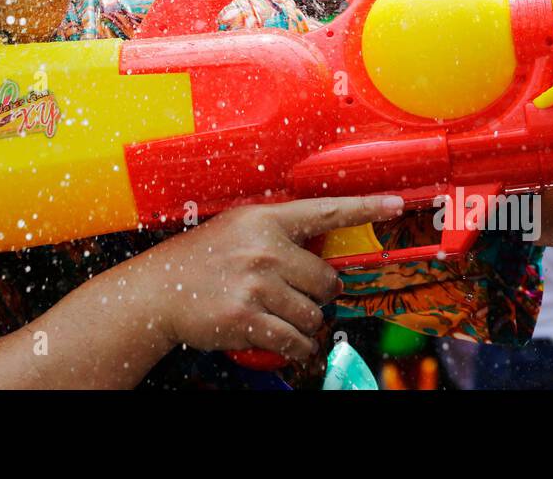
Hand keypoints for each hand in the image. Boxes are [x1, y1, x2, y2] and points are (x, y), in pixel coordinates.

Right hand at [129, 195, 404, 362]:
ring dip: (303, 325)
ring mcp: (255, 283)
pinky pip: (294, 341)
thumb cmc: (200, 262)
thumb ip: (278, 238)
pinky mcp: (246, 317)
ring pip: (313, 316)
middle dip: (318, 295)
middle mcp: (264, 247)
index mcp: (265, 219)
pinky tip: (281, 341)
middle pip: (327, 280)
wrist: (156, 292)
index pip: (326, 211)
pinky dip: (294, 348)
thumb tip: (324, 262)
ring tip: (276, 317)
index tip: (397, 204)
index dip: (366, 208)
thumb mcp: (238, 231)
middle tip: (293, 296)